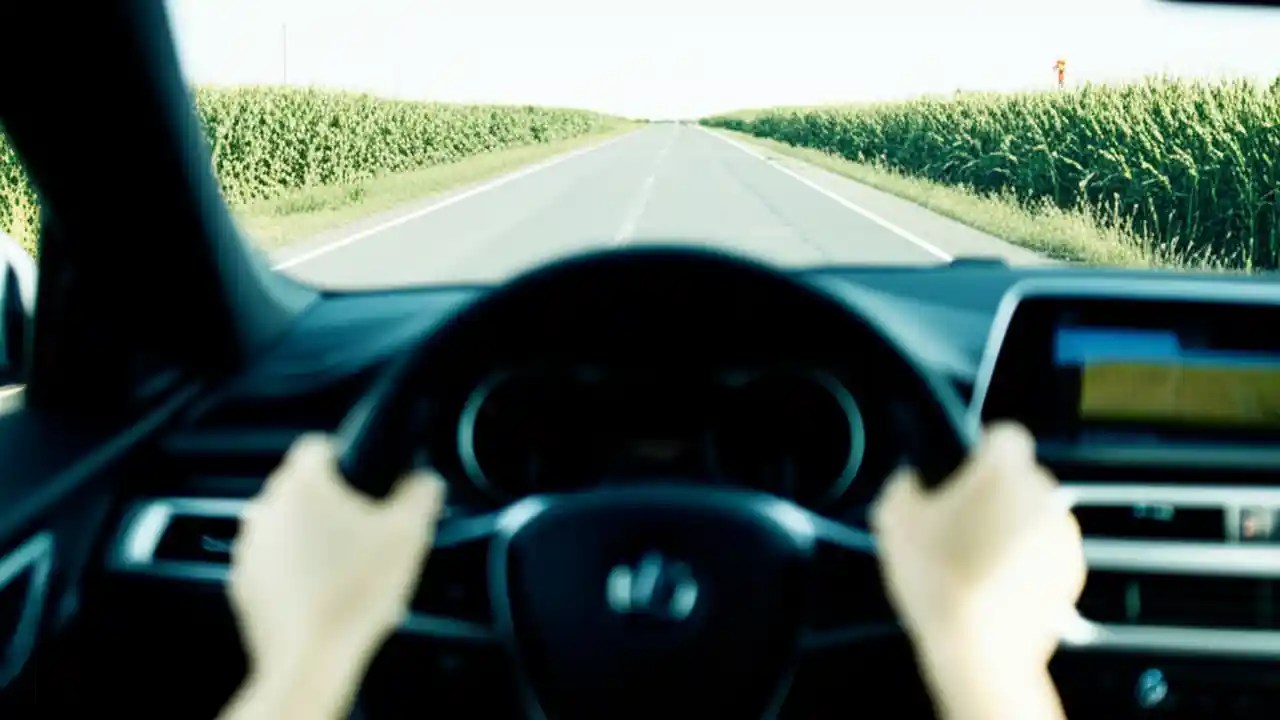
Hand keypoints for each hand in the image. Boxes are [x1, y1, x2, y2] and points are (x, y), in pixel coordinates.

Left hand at [228, 433, 445, 685]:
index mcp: (302, 485)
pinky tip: (323, 591)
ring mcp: (249, 548)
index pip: (318, 445)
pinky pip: (273, 563)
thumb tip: (423, 480)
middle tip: (364, 532)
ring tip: (343, 568)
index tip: (364, 482)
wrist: (311, 658)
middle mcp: (266, 509)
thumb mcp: (410, 533)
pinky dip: (294, 571)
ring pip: (286, 526)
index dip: (346, 457)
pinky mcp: (243, 583)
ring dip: (310, 537)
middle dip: (331, 504)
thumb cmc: (355, 594)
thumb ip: (421, 491)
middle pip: (302, 488)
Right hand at [870, 422, 1084, 669]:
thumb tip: (914, 481)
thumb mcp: (893, 520)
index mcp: (1004, 471)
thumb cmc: (937, 577)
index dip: (979, 452)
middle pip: (1018, 479)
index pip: (1002, 435)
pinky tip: (997, 588)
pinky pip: (1045, 552)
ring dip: (1012, 528)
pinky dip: (1027, 562)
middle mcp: (1043, 494)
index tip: (960, 478)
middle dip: (994, 495)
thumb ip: (905, 485)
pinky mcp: (1073, 572)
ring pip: (1032, 516)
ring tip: (976, 564)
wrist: (980, 649)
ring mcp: (1064, 535)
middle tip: (959, 527)